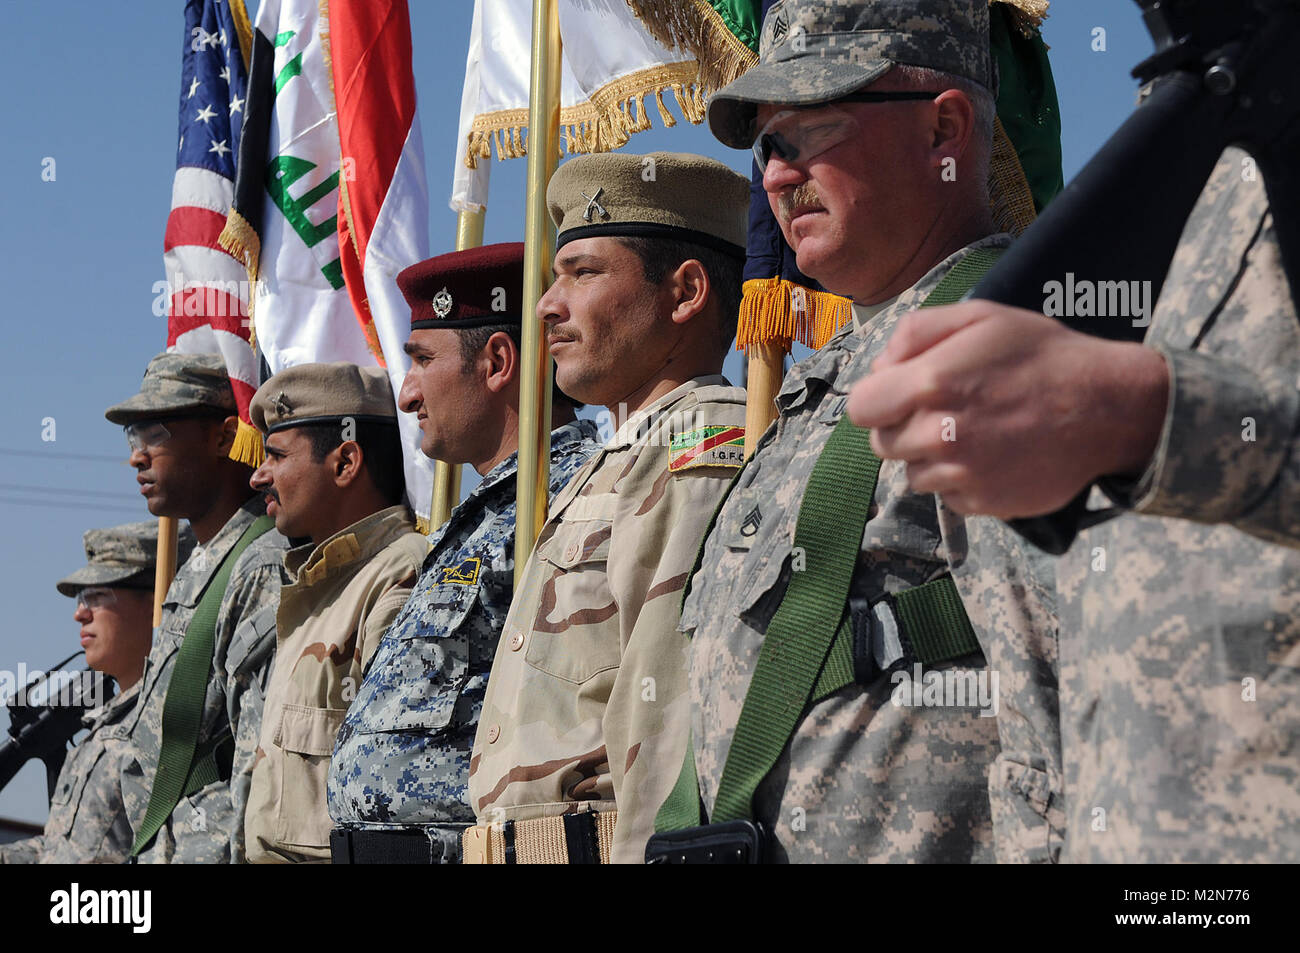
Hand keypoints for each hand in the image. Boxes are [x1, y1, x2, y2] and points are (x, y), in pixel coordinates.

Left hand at [847, 300, 1168, 517]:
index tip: (899, 394)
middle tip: (945, 410)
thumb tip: (880, 366)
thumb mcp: (979, 318)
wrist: (1107, 407)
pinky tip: (993, 455)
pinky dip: (960, 480)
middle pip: (882, 444)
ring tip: (973, 431)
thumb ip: (915, 334)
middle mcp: (938, 434)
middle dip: (903, 427)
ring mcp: (961, 473)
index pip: (860, 408)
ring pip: (912, 474)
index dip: (877, 400)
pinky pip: (947, 496)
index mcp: (930, 384)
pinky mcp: (982, 503)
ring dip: (931, 457)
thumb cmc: (1042, 355)